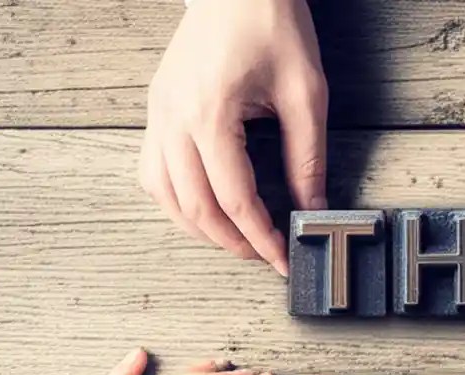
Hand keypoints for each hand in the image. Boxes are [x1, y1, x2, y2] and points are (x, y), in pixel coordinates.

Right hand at [140, 0, 328, 275]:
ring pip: (165, 195)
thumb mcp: (306, 94)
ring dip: (199, 227)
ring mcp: (158, 114)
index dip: (261, 238)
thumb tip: (313, 208)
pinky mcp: (156, 109)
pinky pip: (152, 171)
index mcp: (211, 114)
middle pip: (195, 207)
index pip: (235, 199)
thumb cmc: (271, 25)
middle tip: (263, 255)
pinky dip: (174, 200)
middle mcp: (173, 119)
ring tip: (236, 239)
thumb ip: (308, 158)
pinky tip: (201, 207)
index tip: (281, 259)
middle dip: (232, 241)